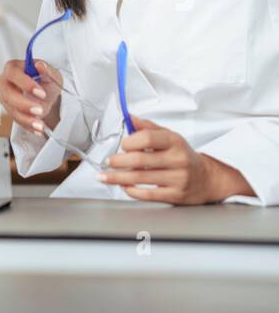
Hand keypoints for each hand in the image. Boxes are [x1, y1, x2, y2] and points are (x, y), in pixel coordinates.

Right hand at [0, 58, 63, 133]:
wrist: (46, 94)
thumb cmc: (46, 80)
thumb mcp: (52, 74)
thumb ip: (47, 70)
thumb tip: (41, 66)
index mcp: (13, 68)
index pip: (13, 74)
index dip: (25, 83)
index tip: (41, 93)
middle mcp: (5, 82)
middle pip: (8, 94)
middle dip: (24, 104)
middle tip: (39, 110)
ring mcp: (6, 98)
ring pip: (11, 110)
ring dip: (26, 119)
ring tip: (40, 124)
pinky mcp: (10, 110)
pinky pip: (16, 120)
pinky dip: (28, 125)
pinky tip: (37, 128)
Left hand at [97, 116, 227, 203]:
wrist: (207, 179)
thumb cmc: (183, 155)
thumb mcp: (169, 136)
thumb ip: (148, 127)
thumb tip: (128, 117)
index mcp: (174, 141)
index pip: (148, 138)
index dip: (130, 141)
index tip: (122, 145)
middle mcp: (177, 160)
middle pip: (140, 160)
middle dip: (118, 161)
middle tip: (107, 161)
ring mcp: (177, 179)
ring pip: (141, 178)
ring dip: (118, 177)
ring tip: (106, 175)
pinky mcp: (175, 196)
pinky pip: (148, 195)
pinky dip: (132, 191)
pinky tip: (124, 186)